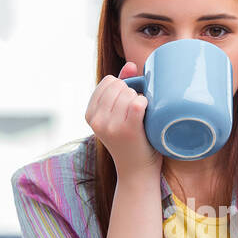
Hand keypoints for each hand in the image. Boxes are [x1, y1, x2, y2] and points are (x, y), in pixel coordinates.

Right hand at [85, 61, 161, 181]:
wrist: (137, 172)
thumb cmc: (131, 142)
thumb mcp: (118, 115)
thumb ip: (122, 88)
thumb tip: (131, 65)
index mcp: (90, 114)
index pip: (107, 82)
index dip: (122, 88)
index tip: (126, 105)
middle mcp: (97, 119)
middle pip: (119, 85)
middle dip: (131, 93)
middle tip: (136, 113)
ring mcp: (111, 125)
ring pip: (129, 92)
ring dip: (140, 99)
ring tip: (141, 118)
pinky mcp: (128, 129)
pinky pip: (138, 102)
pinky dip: (146, 104)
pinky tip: (147, 116)